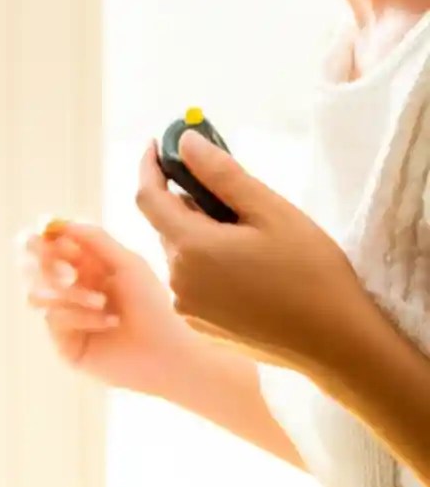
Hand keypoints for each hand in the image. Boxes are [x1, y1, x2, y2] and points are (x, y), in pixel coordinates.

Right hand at [20, 219, 201, 395]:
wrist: (164, 349)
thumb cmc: (151, 304)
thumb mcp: (127, 263)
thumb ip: (95, 239)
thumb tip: (58, 222)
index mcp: (79, 266)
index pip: (44, 246)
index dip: (38, 238)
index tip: (44, 232)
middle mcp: (65, 289)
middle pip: (29, 268)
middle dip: (46, 266)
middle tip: (68, 273)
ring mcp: (61, 316)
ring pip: (35, 293)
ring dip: (69, 294)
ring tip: (101, 302)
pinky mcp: (62, 342)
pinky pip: (53, 319)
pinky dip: (81, 316)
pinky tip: (108, 322)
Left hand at [135, 130, 374, 368]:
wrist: (337, 344)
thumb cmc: (311, 272)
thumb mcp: (271, 211)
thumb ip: (221, 174)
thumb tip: (185, 142)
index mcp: (189, 248)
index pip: (148, 197)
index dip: (150, 167)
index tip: (158, 144)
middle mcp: (176, 280)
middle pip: (167, 226)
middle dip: (187, 202)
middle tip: (227, 192)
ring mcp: (186, 308)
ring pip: (180, 254)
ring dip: (199, 235)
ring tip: (247, 235)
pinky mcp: (200, 327)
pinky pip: (192, 283)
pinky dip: (206, 266)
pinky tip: (246, 269)